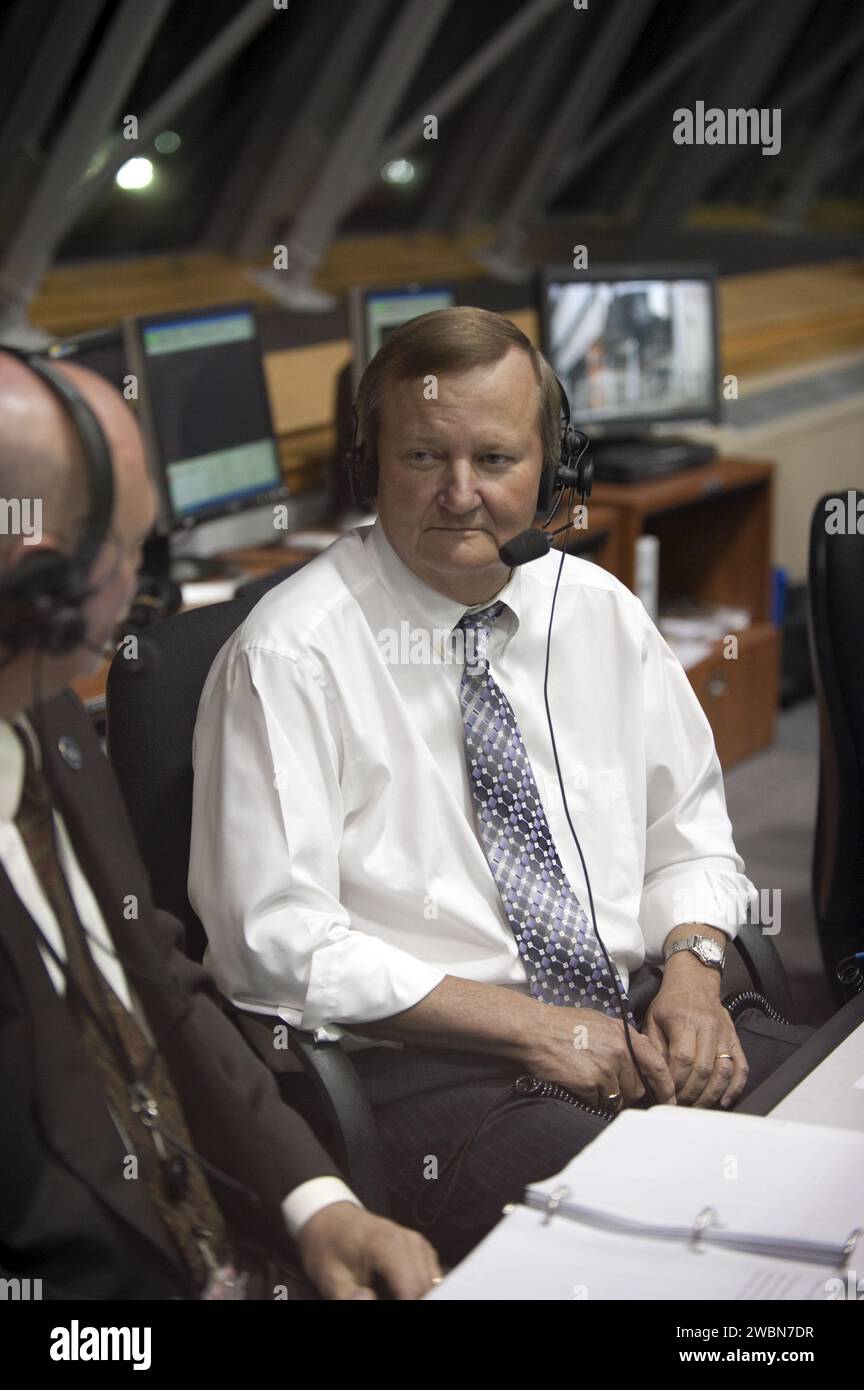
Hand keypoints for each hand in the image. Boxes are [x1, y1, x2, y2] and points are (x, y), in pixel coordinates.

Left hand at [295, 1201, 440, 1299]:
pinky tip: (401, 1294)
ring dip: (419, 1295)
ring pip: (433, 1282)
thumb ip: (348, 1298)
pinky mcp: (419, 1248)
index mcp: (385, 1245)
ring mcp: (416, 1242)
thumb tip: (368, 1301)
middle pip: (426, 1287)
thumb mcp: (329, 1279)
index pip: (412, 1288)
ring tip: (391, 1296)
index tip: (387, 1305)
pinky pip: (431, 1275)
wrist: (330, 1220)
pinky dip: (422, 1289)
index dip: (407, 1305)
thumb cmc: (329, 1248)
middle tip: (385, 1298)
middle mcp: (407, 1240)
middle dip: (414, 1300)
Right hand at [524, 1004, 675, 1108]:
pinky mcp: (590, 1085)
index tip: (670, 1099)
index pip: (658, 1066)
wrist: (536, 1030)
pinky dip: (589, 1098)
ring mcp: (606, 1070)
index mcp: (626, 1037)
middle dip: (626, 1090)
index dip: (666, 1086)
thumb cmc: (565, 1024)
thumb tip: (640, 1054)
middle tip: (607, 1083)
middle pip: (637, 1088)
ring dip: (606, 1096)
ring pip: (618, 1099)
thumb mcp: (601, 1021)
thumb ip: (623, 1037)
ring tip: (589, 1080)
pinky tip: (578, 1083)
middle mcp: (620, 1053)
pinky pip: (598, 1103)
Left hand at [642, 969, 747, 1107]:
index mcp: (684, 1021)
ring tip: (698, 1106)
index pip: (683, 1059)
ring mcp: (724, 1034)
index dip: (676, 1081)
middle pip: (703, 1070)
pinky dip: (735, 1087)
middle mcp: (707, 1027)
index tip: (667, 1093)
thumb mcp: (653, 1018)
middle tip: (681, 1104)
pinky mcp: (735, 1039)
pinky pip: (741, 1066)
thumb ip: (653, 1046)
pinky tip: (724, 1100)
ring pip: (723, 1071)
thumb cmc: (671, 1002)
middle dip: (691, 1093)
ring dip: (711, 1095)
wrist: (694, 981)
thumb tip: (655, 1075)